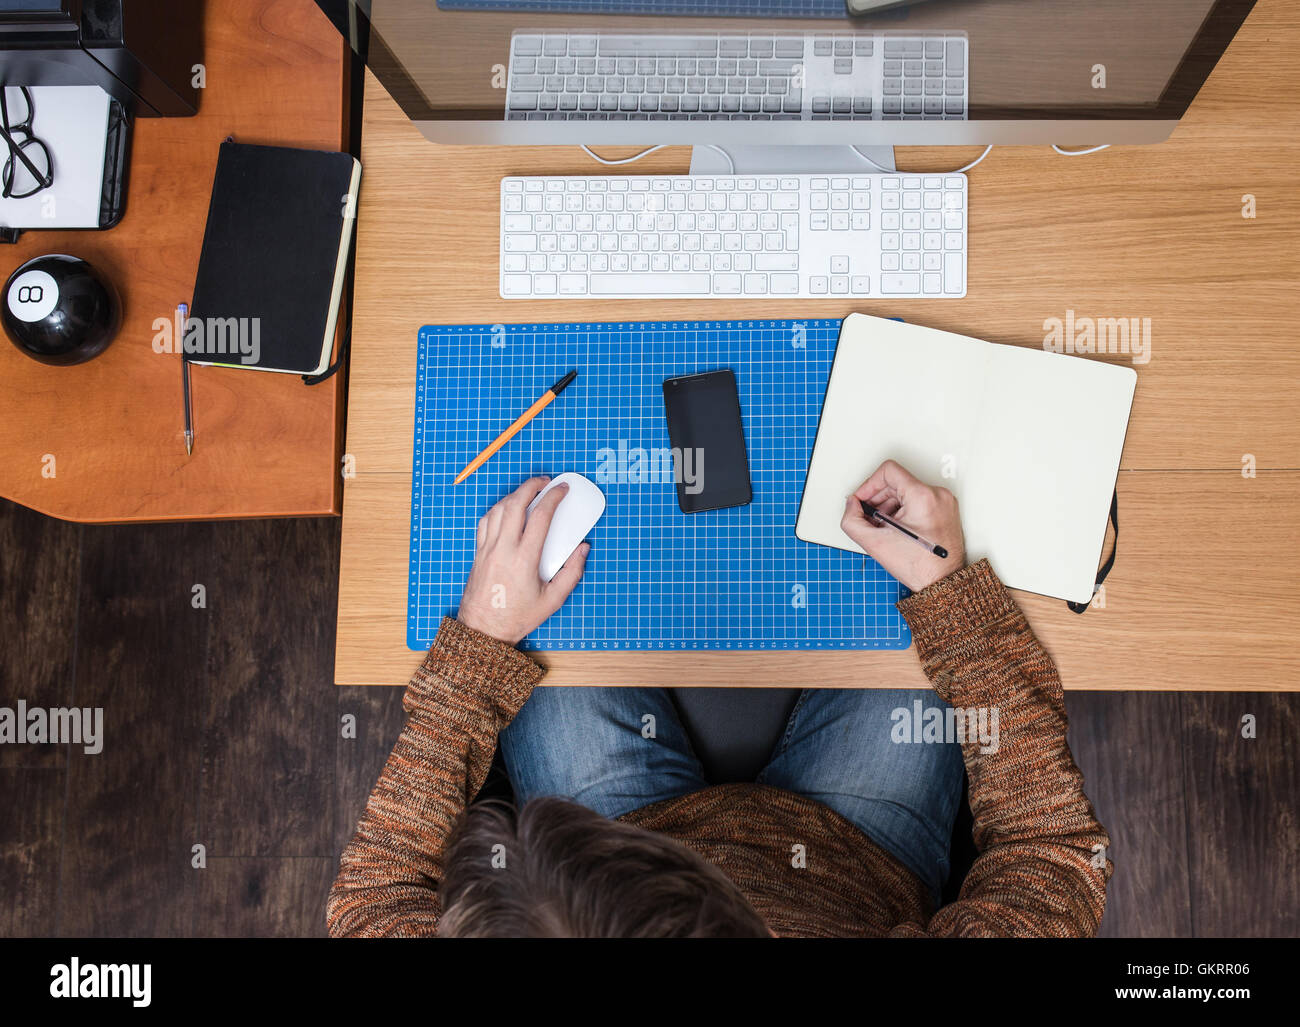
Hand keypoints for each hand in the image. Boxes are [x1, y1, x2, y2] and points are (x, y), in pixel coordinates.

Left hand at [456, 476, 589, 644]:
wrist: (483, 630)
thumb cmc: (518, 617)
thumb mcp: (553, 600)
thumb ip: (572, 572)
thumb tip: (582, 549)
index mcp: (524, 559)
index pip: (541, 516)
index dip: (553, 497)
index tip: (562, 489)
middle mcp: (503, 549)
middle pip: (515, 504)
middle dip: (531, 486)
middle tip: (544, 481)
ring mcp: (487, 549)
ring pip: (498, 509)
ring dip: (514, 495)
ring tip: (528, 492)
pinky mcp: (478, 552)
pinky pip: (486, 521)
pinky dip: (498, 509)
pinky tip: (507, 509)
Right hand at [839, 459, 965, 592]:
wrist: (942, 583)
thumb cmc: (920, 567)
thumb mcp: (875, 543)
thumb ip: (852, 520)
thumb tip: (851, 505)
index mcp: (923, 497)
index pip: (888, 471)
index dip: (868, 484)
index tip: (862, 500)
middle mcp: (937, 495)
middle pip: (896, 481)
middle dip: (877, 499)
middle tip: (869, 518)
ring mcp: (943, 502)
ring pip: (906, 491)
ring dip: (889, 506)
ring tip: (883, 527)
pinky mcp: (945, 510)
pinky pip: (917, 500)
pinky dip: (902, 511)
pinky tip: (896, 528)